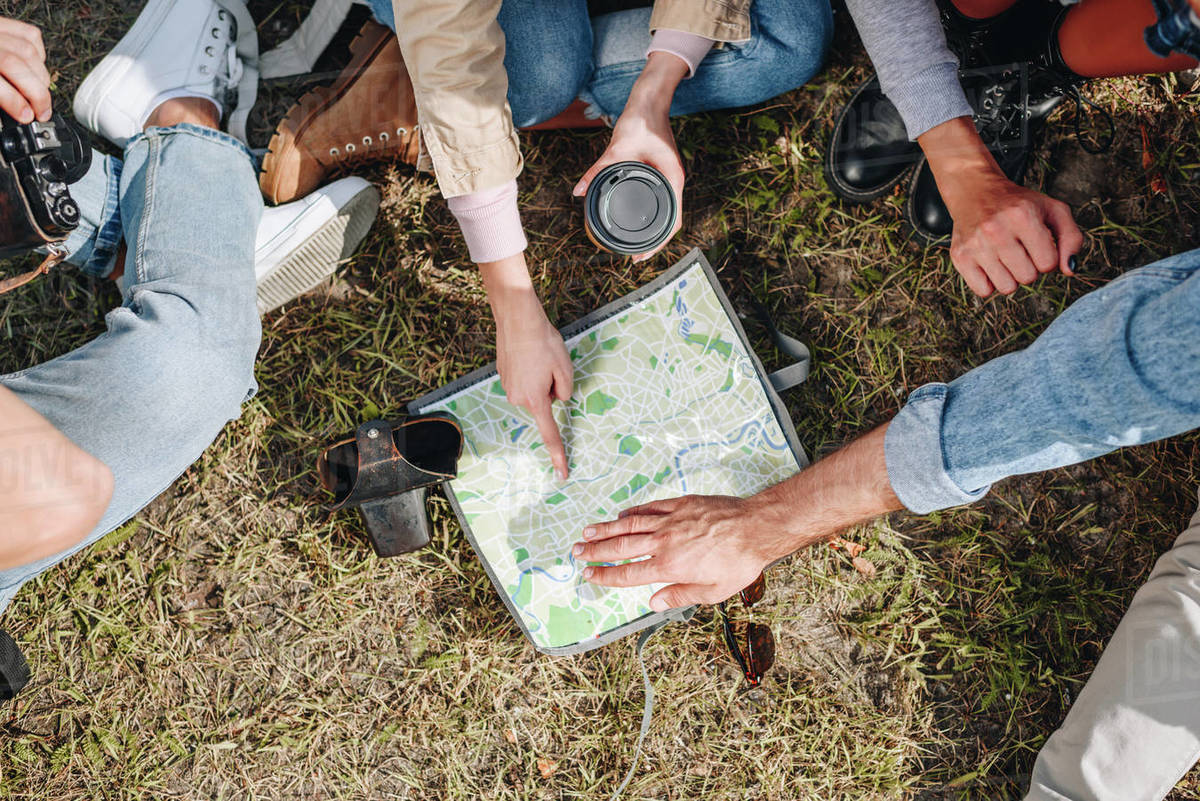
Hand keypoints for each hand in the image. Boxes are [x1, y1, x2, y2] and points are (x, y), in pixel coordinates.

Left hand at [0, 18, 49, 122]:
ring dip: (41, 77)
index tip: (27, 117)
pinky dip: (39, 55)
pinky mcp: (2, 23)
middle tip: (42, 112)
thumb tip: (11, 114)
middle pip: (19, 65)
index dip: (17, 103)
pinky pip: (31, 36)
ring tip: (41, 94)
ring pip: (29, 52)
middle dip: (38, 94)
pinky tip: (35, 67)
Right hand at [495, 300, 573, 478]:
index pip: (550, 434)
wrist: (518, 319)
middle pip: (544, 402)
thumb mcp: (566, 368)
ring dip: (540, 377)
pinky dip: (529, 370)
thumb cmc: (543, 342)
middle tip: (551, 364)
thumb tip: (558, 397)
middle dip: (551, 388)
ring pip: (534, 390)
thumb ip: (566, 391)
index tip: (562, 475)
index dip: (558, 455)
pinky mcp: (503, 375)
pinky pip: (524, 379)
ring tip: (538, 356)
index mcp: (536, 400)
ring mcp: (508, 387)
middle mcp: (518, 398)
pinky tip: (528, 353)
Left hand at [572, 51, 687, 261]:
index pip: (673, 221)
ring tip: (640, 247)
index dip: (660, 243)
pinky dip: (655, 215)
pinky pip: (663, 201)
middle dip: (657, 243)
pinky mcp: (662, 173)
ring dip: (657, 231)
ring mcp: (669, 178)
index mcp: (672, 178)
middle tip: (636, 258)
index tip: (643, 256)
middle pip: (672, 222)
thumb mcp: (616, 148)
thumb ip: (596, 170)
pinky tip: (642, 222)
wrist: (650, 100)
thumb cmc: (640, 120)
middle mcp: (674, 180)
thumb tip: (577, 191)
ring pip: (668, 212)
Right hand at [574, 425, 901, 609]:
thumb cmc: (738, 563)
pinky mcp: (680, 504)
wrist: (756, 527)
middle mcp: (664, 542)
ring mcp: (670, 520)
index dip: (606, 575)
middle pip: (621, 547)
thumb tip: (653, 603)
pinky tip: (621, 514)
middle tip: (575, 551)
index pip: (629, 573)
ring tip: (586, 531)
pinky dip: (633, 511)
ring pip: (630, 524)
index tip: (588, 575)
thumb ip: (680, 596)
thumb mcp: (713, 591)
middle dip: (596, 550)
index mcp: (670, 566)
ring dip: (606, 528)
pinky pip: (650, 507)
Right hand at [944, 169, 1082, 296]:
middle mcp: (996, 230)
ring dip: (1010, 276)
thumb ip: (1071, 238)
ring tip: (1005, 257)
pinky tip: (990, 264)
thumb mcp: (1053, 210)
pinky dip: (990, 282)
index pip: (1048, 263)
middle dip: (1029, 267)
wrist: (974, 191)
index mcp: (1023, 216)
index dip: (1047, 257)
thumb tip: (1069, 270)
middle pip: (1028, 277)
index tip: (1038, 245)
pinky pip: (983, 291)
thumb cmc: (1018, 204)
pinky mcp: (960, 256)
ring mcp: (975, 245)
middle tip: (1020, 250)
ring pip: (1007, 288)